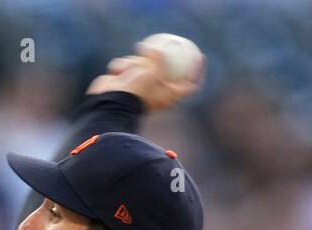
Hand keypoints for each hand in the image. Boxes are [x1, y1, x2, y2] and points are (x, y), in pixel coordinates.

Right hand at [85, 43, 204, 111]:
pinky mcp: (123, 82)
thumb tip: (166, 43)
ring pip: (140, 62)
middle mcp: (155, 92)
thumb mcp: (153, 71)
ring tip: (129, 71)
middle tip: (164, 42)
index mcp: (168, 96)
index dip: (197, 72)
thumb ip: (161, 57)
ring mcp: (139, 87)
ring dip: (133, 63)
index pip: (189, 85)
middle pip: (164, 70)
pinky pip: (124, 65)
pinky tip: (116, 73)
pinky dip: (120, 67)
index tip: (200, 57)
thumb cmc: (137, 92)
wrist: (111, 104)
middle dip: (159, 57)